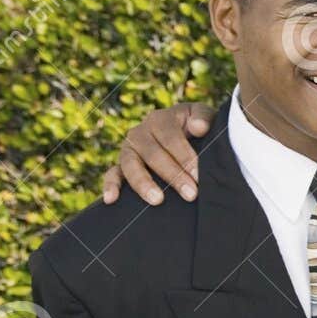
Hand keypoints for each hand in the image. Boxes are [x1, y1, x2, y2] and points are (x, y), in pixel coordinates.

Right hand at [101, 102, 215, 204]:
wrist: (190, 138)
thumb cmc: (199, 129)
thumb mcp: (206, 117)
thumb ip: (204, 118)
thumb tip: (198, 127)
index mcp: (160, 119)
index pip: (170, 137)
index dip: (185, 157)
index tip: (198, 176)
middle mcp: (140, 133)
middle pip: (153, 154)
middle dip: (173, 175)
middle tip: (191, 194)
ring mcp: (128, 149)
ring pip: (130, 165)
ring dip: (143, 183)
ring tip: (158, 200)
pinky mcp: (121, 165)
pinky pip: (112, 174)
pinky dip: (110, 186)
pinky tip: (110, 200)